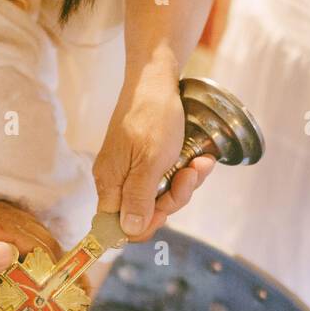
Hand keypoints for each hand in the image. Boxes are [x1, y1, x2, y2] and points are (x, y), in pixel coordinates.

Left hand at [0, 202, 57, 310]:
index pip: (6, 229)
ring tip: (56, 259)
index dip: (38, 246)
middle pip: (10, 221)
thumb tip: (9, 250)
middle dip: (42, 240)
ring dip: (32, 237)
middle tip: (68, 265)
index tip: (61, 266)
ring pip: (4, 222)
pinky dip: (15, 238)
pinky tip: (29, 251)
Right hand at [94, 65, 215, 241]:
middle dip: (174, 199)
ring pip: (161, 197)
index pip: (117, 227)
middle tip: (189, 176)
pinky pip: (168, 180)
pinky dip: (186, 171)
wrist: (156, 79)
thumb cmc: (151, 116)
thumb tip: (128, 231)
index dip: (143, 225)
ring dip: (186, 183)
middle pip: (144, 214)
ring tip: (199, 162)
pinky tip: (199, 158)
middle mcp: (118, 181)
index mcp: (110, 184)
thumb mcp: (150, 162)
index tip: (165, 212)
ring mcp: (133, 172)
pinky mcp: (148, 162)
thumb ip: (139, 199)